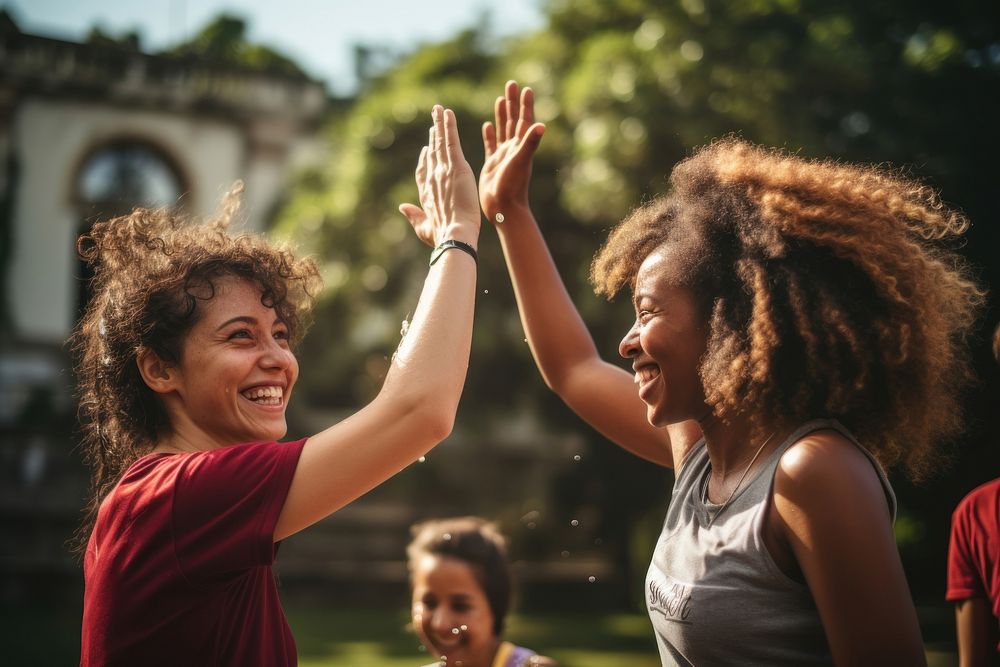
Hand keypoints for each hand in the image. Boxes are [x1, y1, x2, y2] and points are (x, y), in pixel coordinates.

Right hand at [399, 106, 479, 247]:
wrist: (453, 234)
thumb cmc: (442, 237)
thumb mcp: (424, 228)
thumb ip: (414, 216)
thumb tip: (401, 207)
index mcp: (426, 194)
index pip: (424, 172)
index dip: (425, 160)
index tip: (426, 150)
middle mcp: (432, 178)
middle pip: (432, 153)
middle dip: (433, 138)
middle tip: (434, 124)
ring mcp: (443, 170)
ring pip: (440, 143)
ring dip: (439, 124)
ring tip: (438, 110)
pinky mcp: (456, 166)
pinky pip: (451, 141)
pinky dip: (448, 126)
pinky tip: (446, 113)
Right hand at [479, 80, 545, 223]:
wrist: (503, 209)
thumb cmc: (511, 186)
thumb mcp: (520, 162)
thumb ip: (530, 143)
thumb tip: (541, 125)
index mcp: (520, 146)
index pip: (524, 120)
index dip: (525, 104)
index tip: (526, 88)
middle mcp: (513, 149)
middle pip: (513, 120)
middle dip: (512, 102)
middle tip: (511, 83)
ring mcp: (503, 156)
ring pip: (503, 130)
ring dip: (502, 114)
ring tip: (500, 98)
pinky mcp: (492, 164)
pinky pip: (491, 145)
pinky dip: (490, 134)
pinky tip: (487, 125)